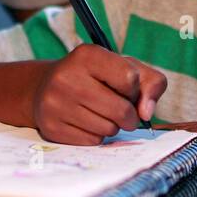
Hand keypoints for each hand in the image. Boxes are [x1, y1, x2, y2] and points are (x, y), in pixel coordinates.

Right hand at [29, 44, 167, 144]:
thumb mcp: (123, 67)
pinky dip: (96, 135)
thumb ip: (150, 83)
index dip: (134, 89)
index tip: (126, 89)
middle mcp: (66, 77)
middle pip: (122, 110)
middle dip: (130, 115)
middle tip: (123, 111)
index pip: (130, 78)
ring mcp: (55, 103)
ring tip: (101, 113)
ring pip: (108, 129)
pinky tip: (86, 122)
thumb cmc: (95, 77)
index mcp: (87, 55)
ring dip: (113, 126)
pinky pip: (92, 141)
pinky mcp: (51, 127)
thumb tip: (146, 113)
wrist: (45, 87)